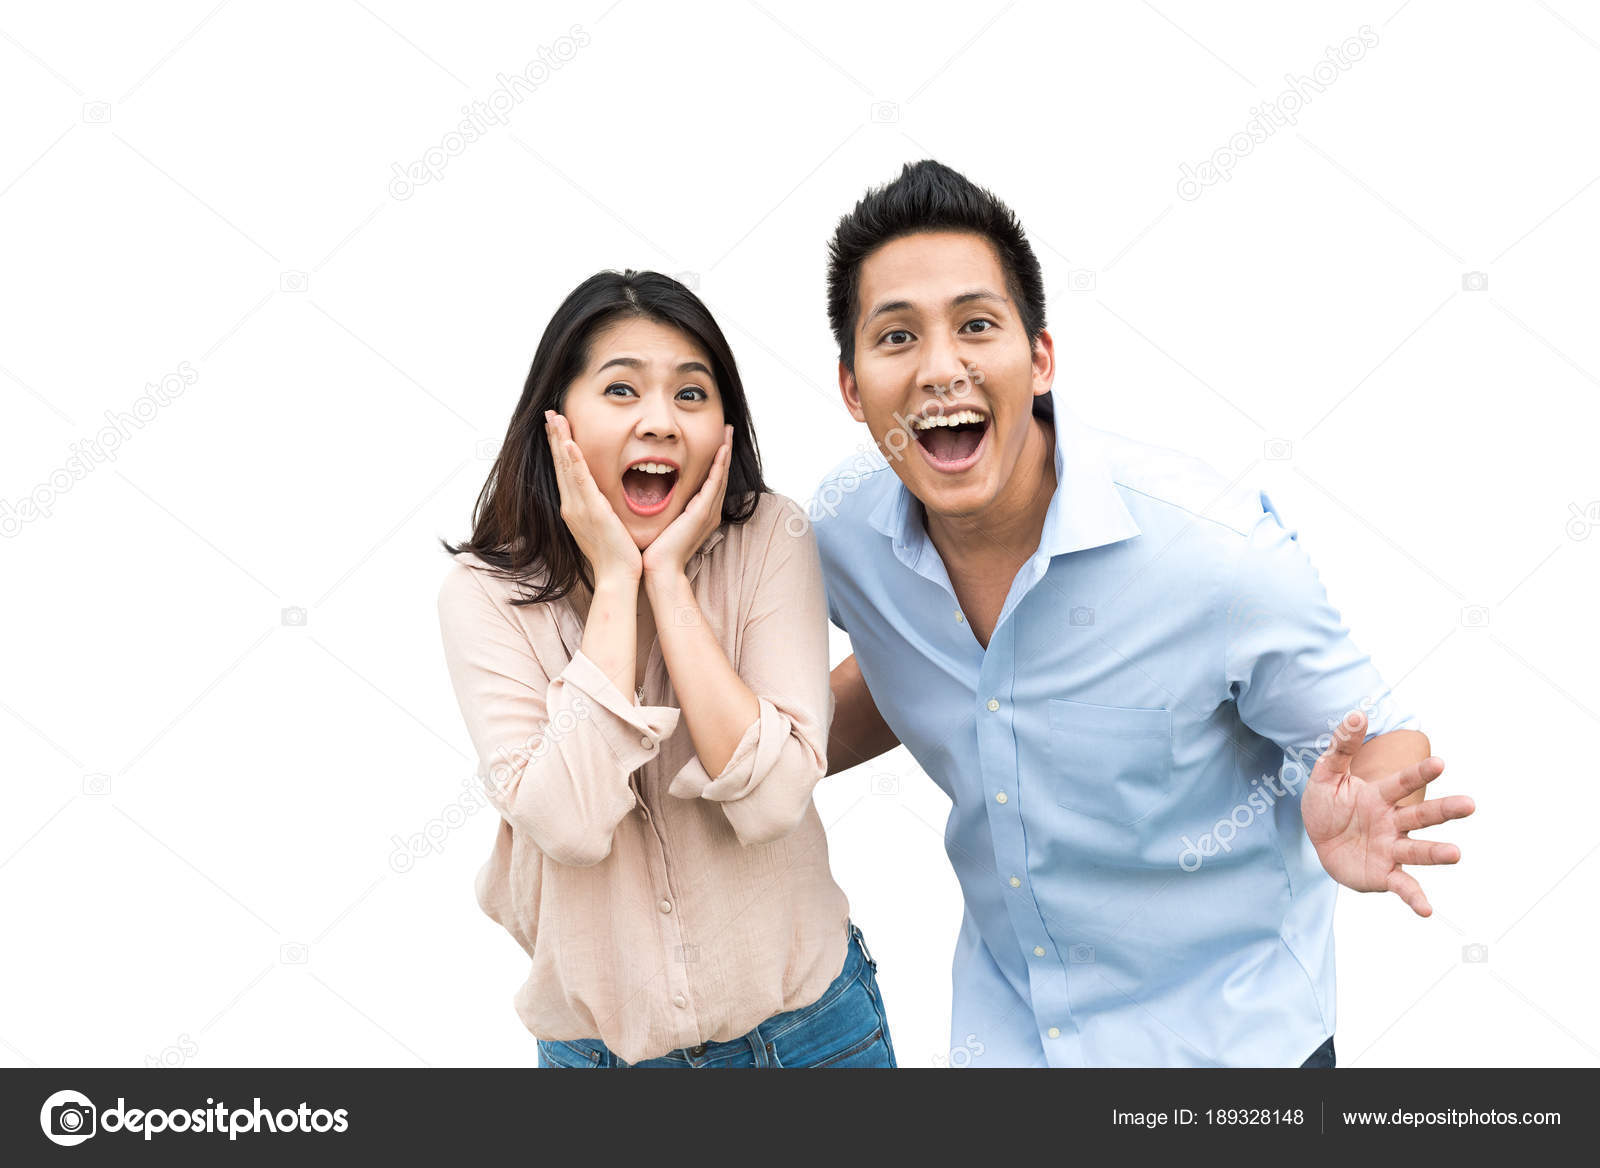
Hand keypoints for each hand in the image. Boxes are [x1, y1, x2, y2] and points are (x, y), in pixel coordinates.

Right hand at [544, 409, 640, 584]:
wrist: (617, 576)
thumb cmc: (615, 554)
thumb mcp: (604, 524)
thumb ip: (600, 507)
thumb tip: (602, 497)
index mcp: (575, 507)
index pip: (565, 471)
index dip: (559, 447)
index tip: (556, 425)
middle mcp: (571, 505)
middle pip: (561, 464)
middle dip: (554, 436)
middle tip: (550, 412)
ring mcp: (579, 508)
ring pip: (567, 468)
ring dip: (560, 441)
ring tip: (555, 418)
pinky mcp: (591, 511)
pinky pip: (581, 481)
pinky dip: (573, 461)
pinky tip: (569, 444)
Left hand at [641, 424, 732, 582]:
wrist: (660, 569)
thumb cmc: (657, 550)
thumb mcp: (663, 522)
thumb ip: (664, 508)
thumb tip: (649, 492)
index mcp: (701, 513)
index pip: (711, 480)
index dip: (715, 460)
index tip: (716, 441)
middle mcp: (709, 511)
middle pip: (720, 474)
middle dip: (724, 450)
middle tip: (728, 429)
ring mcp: (708, 512)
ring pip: (720, 475)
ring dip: (725, 452)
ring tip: (728, 433)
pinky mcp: (703, 512)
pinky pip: (714, 483)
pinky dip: (719, 465)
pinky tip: (721, 449)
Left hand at [1301, 709, 1474, 916]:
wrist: (1317, 840)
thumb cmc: (1328, 804)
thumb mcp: (1327, 774)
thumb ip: (1342, 747)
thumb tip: (1357, 714)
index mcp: (1381, 796)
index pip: (1403, 782)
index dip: (1420, 773)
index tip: (1440, 762)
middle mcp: (1393, 822)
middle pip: (1421, 815)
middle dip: (1445, 810)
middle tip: (1470, 804)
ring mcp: (1391, 849)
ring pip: (1417, 850)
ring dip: (1436, 853)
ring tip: (1455, 854)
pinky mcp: (1383, 874)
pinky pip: (1402, 885)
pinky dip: (1414, 897)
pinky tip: (1426, 910)